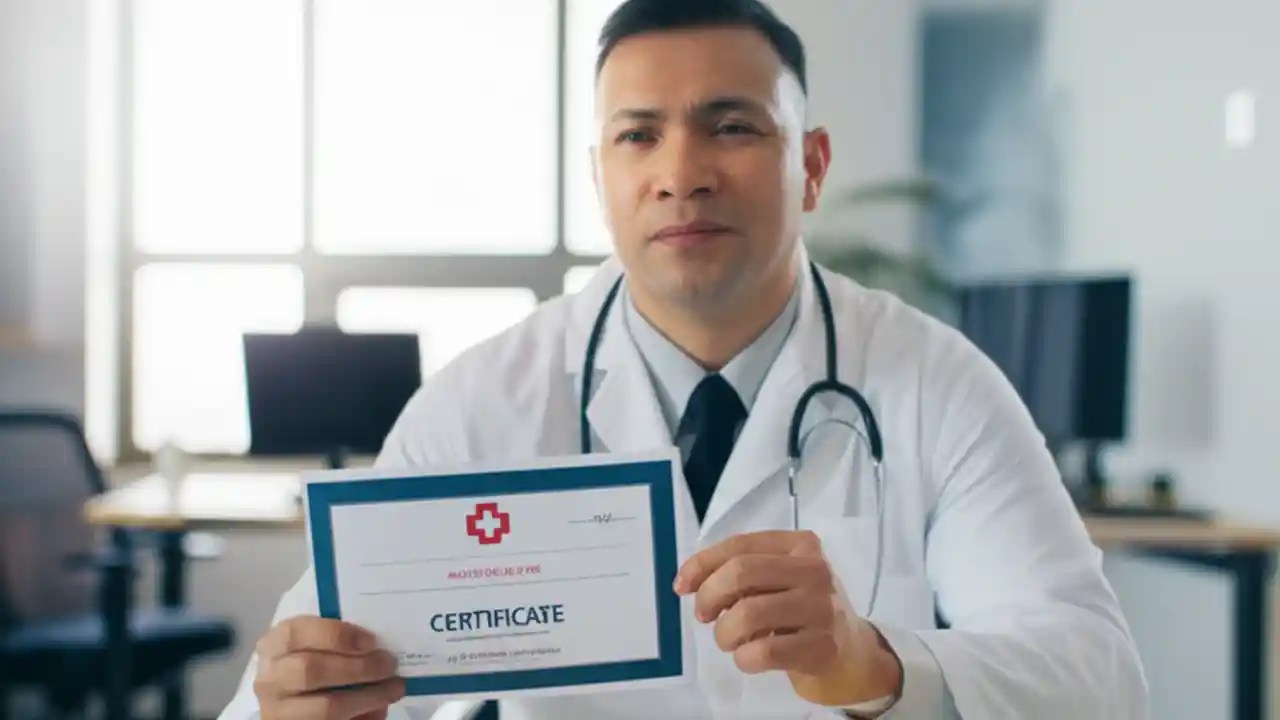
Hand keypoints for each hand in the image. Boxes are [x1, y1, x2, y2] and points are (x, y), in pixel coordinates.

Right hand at [254, 616, 405, 719]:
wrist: (295, 702)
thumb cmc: (313, 664)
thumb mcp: (316, 649)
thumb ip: (340, 644)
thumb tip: (379, 652)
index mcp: (274, 648)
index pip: (295, 634)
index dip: (335, 635)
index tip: (370, 640)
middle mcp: (270, 680)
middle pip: (310, 671)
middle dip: (357, 668)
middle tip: (388, 664)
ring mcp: (278, 712)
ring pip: (326, 708)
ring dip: (367, 698)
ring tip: (393, 689)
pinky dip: (362, 718)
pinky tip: (378, 711)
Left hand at [673, 530, 900, 707]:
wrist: (853, 654)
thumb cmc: (804, 613)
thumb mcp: (779, 581)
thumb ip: (741, 573)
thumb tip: (688, 581)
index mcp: (801, 545)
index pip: (741, 545)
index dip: (703, 564)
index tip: (682, 586)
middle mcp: (815, 570)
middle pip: (741, 573)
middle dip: (710, 596)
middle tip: (705, 616)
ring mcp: (822, 609)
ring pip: (748, 613)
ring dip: (725, 633)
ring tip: (729, 640)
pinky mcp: (822, 647)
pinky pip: (763, 651)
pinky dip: (743, 658)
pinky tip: (748, 658)